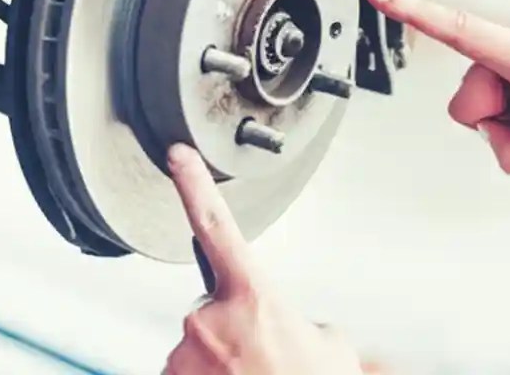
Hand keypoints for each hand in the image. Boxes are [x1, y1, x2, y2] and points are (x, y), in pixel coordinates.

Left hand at [163, 143, 365, 374]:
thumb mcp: (332, 347)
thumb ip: (306, 321)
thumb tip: (300, 327)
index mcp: (251, 296)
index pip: (215, 225)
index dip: (194, 184)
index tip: (176, 156)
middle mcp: (208, 320)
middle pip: (210, 308)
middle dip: (232, 330)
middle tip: (263, 361)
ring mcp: (184, 357)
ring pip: (197, 348)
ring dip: (220, 364)